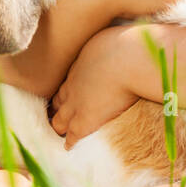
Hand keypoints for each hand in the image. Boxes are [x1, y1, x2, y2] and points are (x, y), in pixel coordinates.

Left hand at [49, 27, 139, 148]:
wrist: (129, 60)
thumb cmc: (125, 45)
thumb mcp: (110, 38)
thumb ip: (106, 47)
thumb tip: (113, 44)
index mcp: (78, 67)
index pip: (65, 84)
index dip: (64, 92)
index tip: (65, 97)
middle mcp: (71, 86)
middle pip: (57, 103)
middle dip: (56, 109)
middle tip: (56, 116)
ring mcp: (76, 105)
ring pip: (59, 120)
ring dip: (59, 126)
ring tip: (58, 133)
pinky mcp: (86, 121)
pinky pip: (72, 135)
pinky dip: (70, 141)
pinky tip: (69, 148)